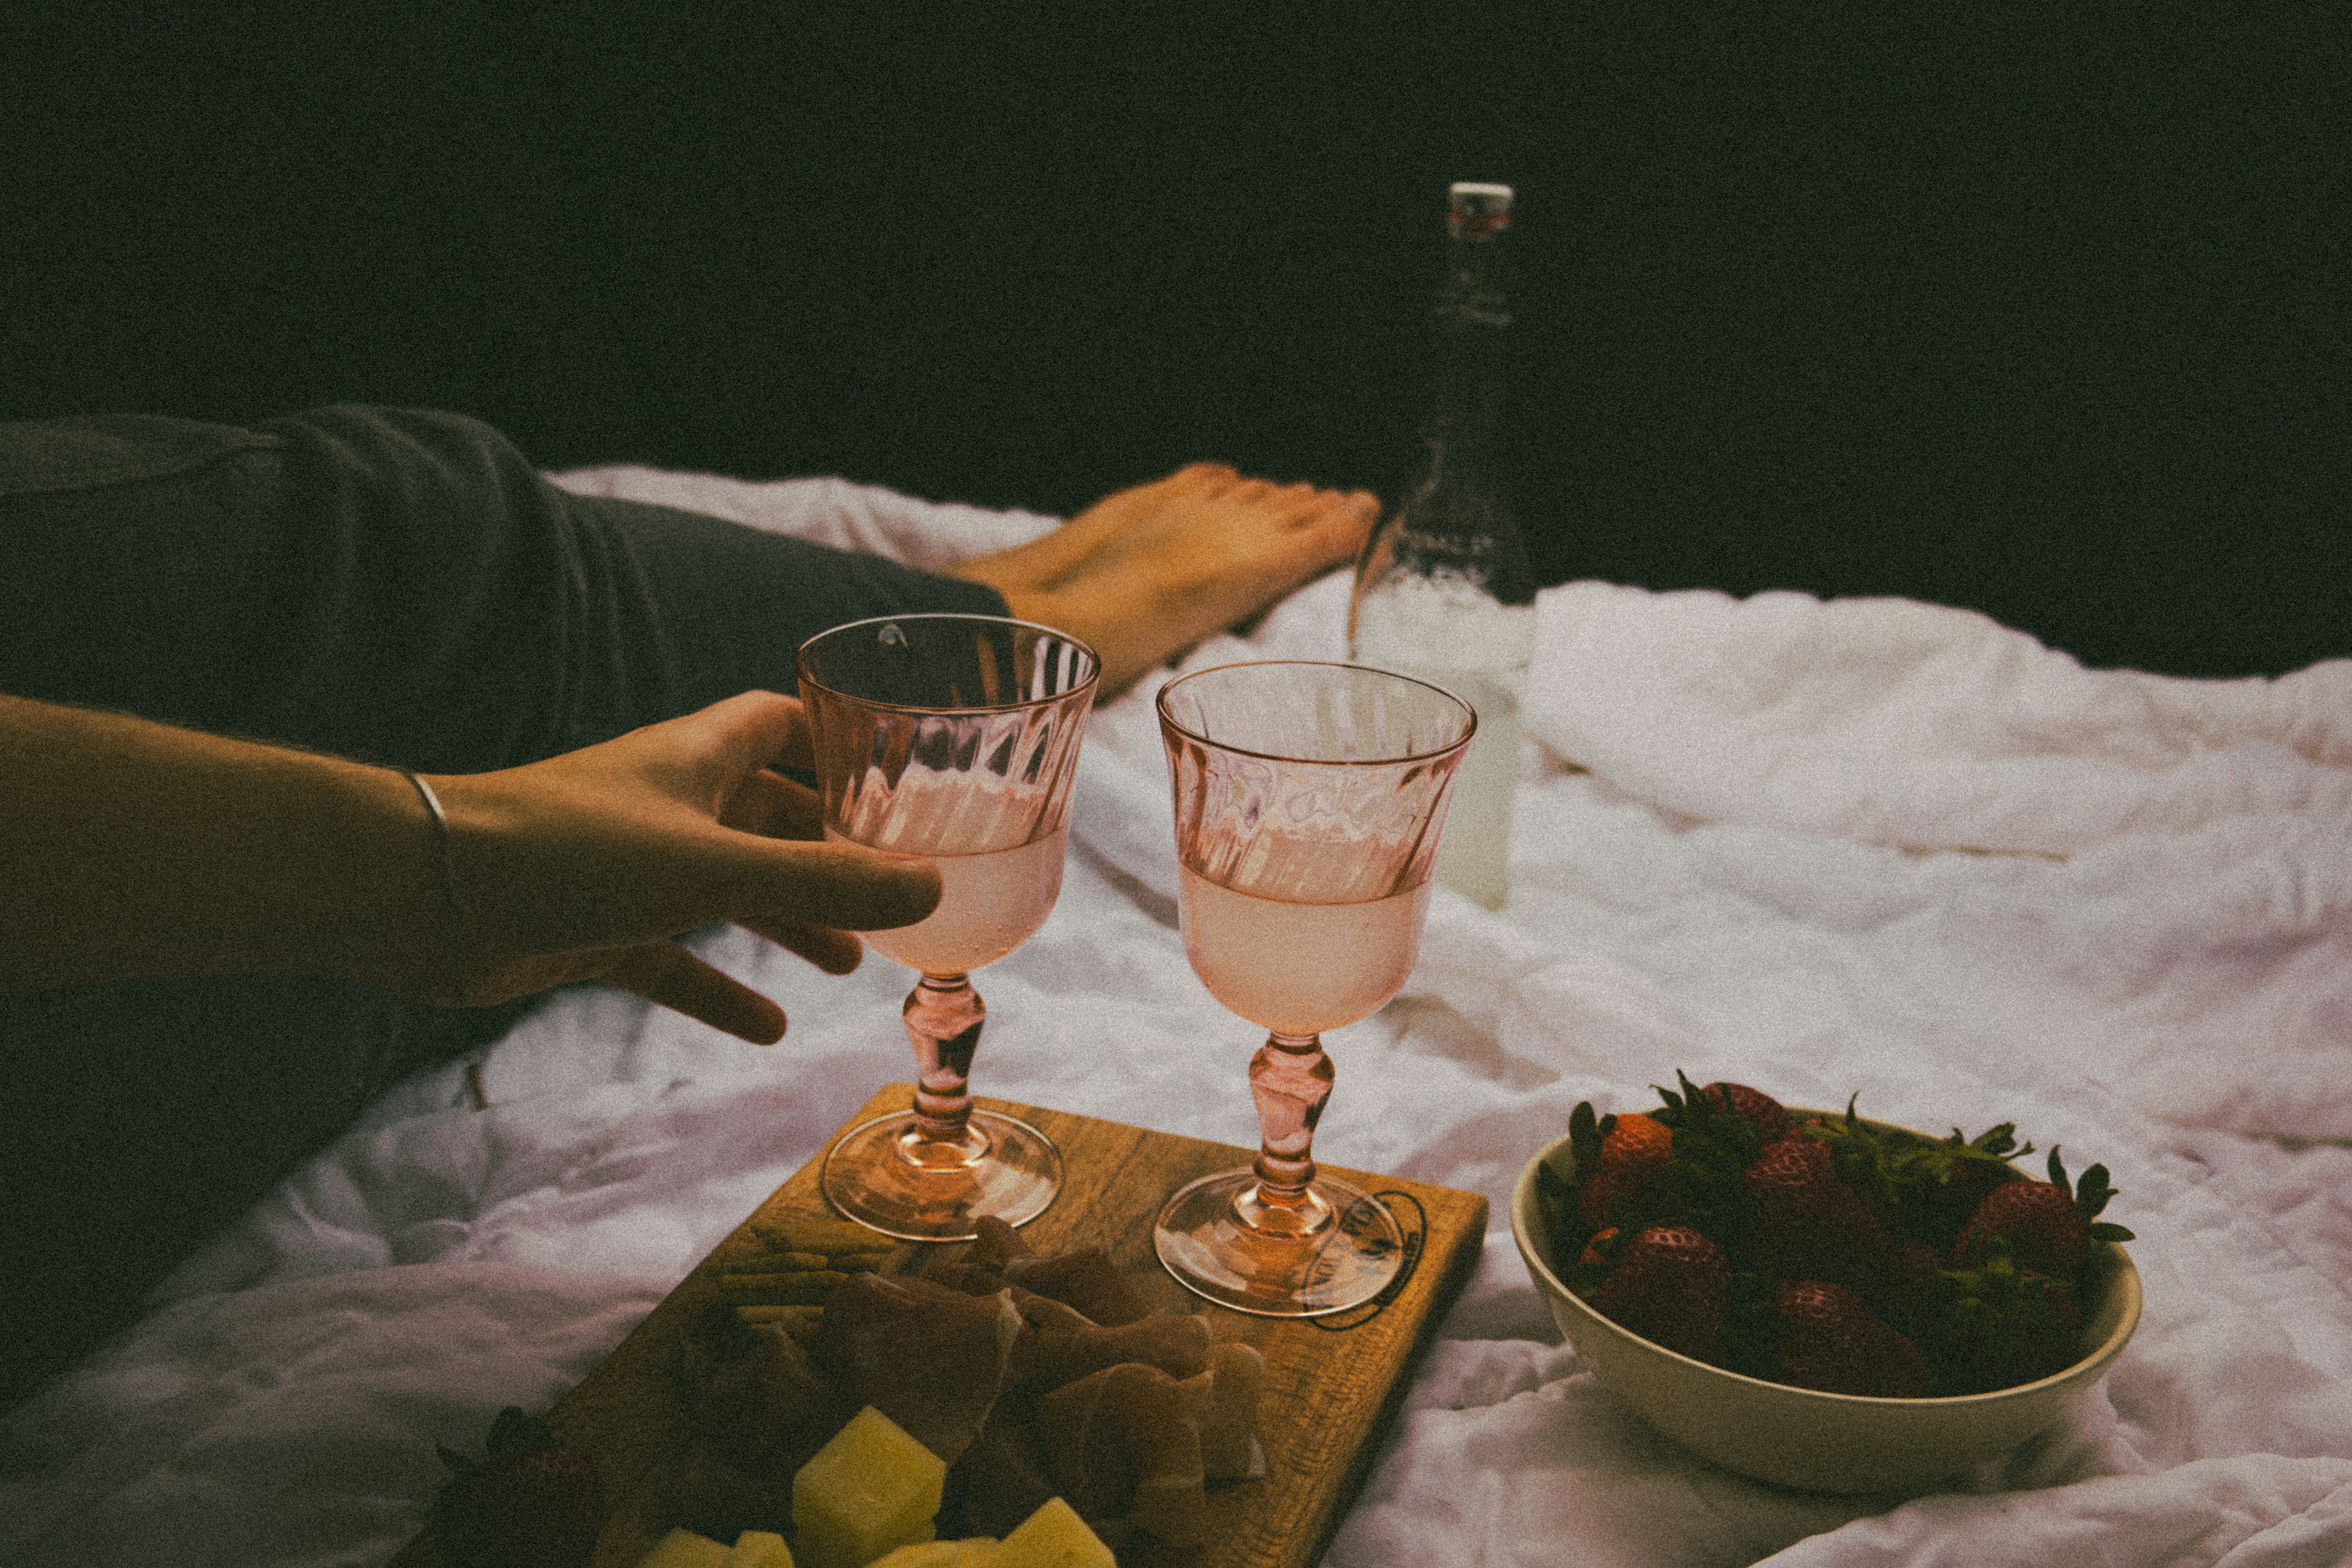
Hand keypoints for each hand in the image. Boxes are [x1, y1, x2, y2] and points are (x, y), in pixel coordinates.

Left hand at [414, 691, 940, 1042]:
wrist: (426, 894)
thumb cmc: (570, 851)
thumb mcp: (716, 868)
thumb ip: (824, 884)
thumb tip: (931, 889)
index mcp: (699, 757)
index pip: (784, 724)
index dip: (839, 743)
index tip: (897, 777)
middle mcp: (671, 803)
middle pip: (770, 817)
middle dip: (830, 854)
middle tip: (892, 893)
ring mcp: (633, 867)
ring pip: (730, 891)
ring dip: (786, 923)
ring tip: (847, 964)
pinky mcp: (596, 925)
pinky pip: (675, 959)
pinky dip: (719, 988)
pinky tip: (766, 1028)